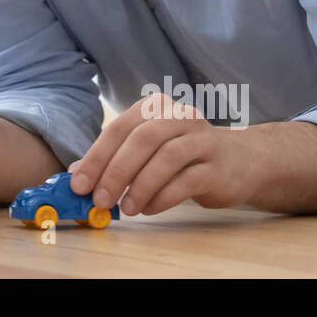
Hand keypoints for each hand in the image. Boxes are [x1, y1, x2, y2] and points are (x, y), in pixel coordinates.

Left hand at [68, 93, 255, 215]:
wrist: (240, 161)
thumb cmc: (183, 156)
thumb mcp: (148, 150)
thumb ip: (114, 158)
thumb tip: (75, 175)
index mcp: (155, 107)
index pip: (119, 128)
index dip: (96, 157)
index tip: (78, 184)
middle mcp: (180, 115)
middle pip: (141, 140)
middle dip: (115, 172)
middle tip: (100, 200)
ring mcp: (202, 138)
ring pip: (166, 158)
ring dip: (140, 186)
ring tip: (126, 209)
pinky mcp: (218, 165)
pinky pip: (187, 180)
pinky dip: (163, 197)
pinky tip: (149, 209)